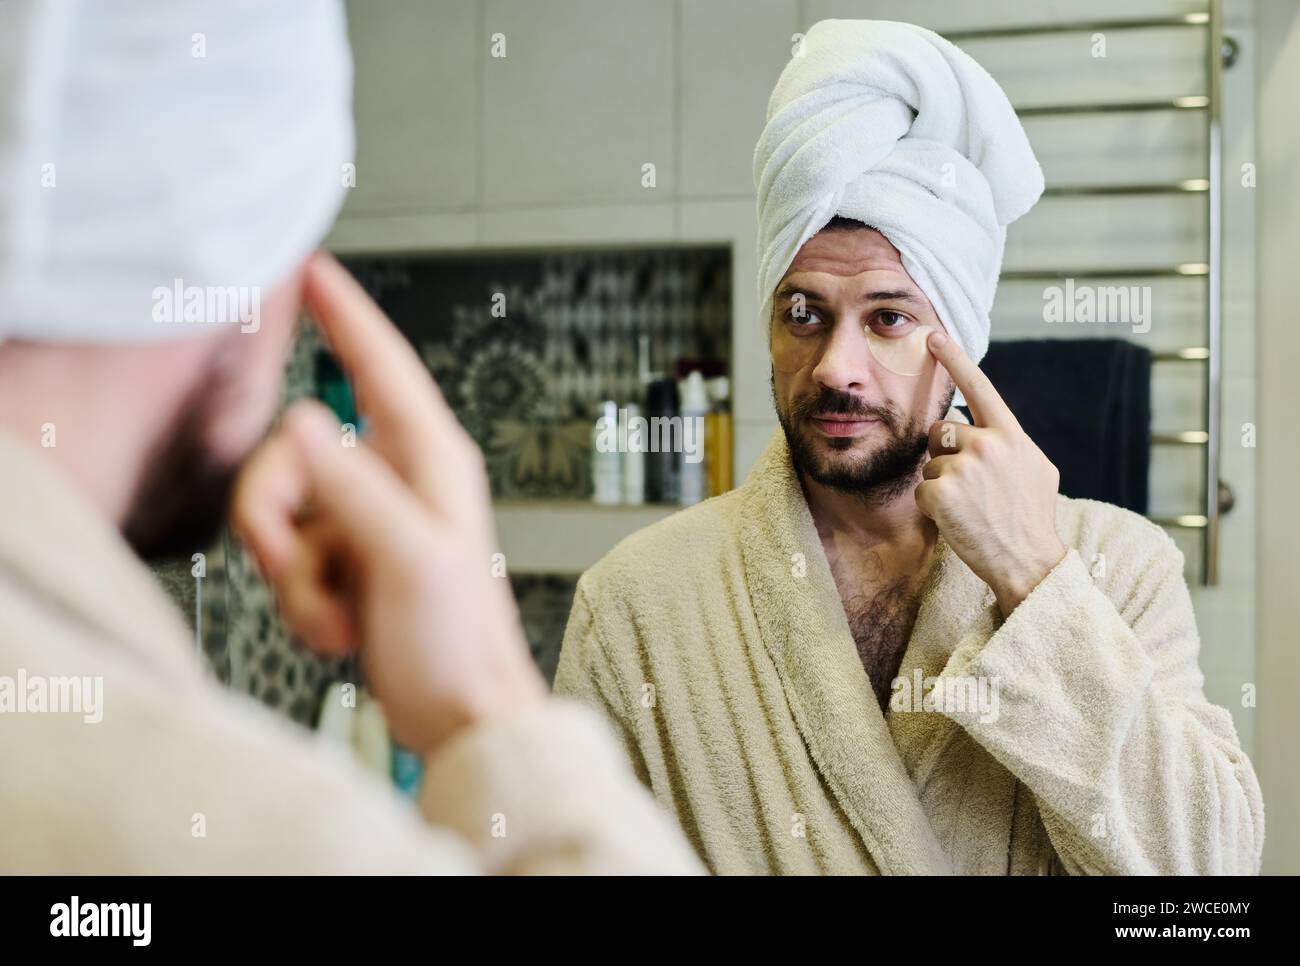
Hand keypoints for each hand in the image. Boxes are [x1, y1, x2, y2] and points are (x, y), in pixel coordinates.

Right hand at [232, 253, 545, 754]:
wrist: (460, 715)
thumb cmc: (456, 641)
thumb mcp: (406, 557)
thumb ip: (351, 486)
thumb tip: (303, 420)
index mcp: (429, 460)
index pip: (380, 366)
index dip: (346, 315)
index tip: (312, 269)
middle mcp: (396, 478)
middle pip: (290, 454)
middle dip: (276, 521)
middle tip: (301, 571)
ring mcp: (367, 520)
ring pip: (279, 512)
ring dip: (294, 578)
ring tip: (339, 618)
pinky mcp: (347, 560)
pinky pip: (288, 558)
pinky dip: (302, 602)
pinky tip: (342, 631)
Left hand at [915, 330, 1067, 617]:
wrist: (1028, 560)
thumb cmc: (1031, 516)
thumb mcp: (1035, 469)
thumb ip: (1009, 443)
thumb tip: (989, 430)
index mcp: (1011, 434)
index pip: (979, 387)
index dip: (954, 360)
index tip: (933, 336)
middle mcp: (986, 444)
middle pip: (941, 430)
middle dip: (946, 452)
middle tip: (971, 485)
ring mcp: (962, 468)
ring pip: (930, 463)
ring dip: (941, 483)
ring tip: (970, 506)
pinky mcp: (940, 493)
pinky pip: (921, 490)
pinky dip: (932, 507)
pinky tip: (958, 519)